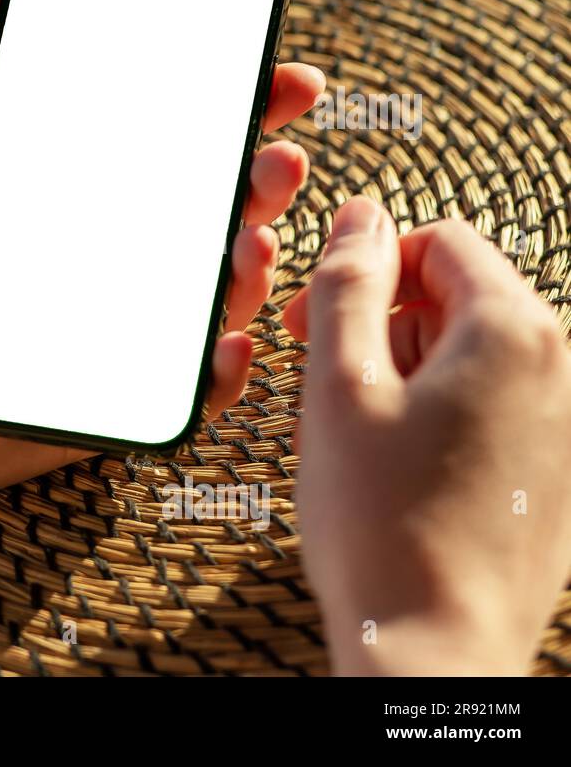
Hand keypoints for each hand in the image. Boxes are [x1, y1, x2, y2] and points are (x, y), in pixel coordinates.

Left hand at [0, 0, 325, 515]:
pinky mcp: (99, 407)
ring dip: (248, 271)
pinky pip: (180, 393)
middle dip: (260, 185)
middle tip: (275, 163)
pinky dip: (217, 373)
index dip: (232, 114)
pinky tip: (226, 342)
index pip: (168, 150)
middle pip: (205, 218)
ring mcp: (104, 334)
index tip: (281, 82)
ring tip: (249, 243)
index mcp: (64, 201)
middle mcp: (96, 262)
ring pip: (206, 300)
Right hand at [283, 197, 570, 674]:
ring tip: (362, 437)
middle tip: (328, 385)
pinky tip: (399, 469)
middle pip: (459, 295)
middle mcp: (559, 367)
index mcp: (512, 331)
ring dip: (405, 371)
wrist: (434, 651)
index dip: (367, 270)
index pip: (439, 241)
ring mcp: (565, 422)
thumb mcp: (337, 384)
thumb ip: (346, 283)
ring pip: (469, 352)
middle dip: (385, 322)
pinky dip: (436, 414)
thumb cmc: (378, 522)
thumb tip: (360, 213)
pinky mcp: (554, 469)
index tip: (318, 322)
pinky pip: (490, 405)